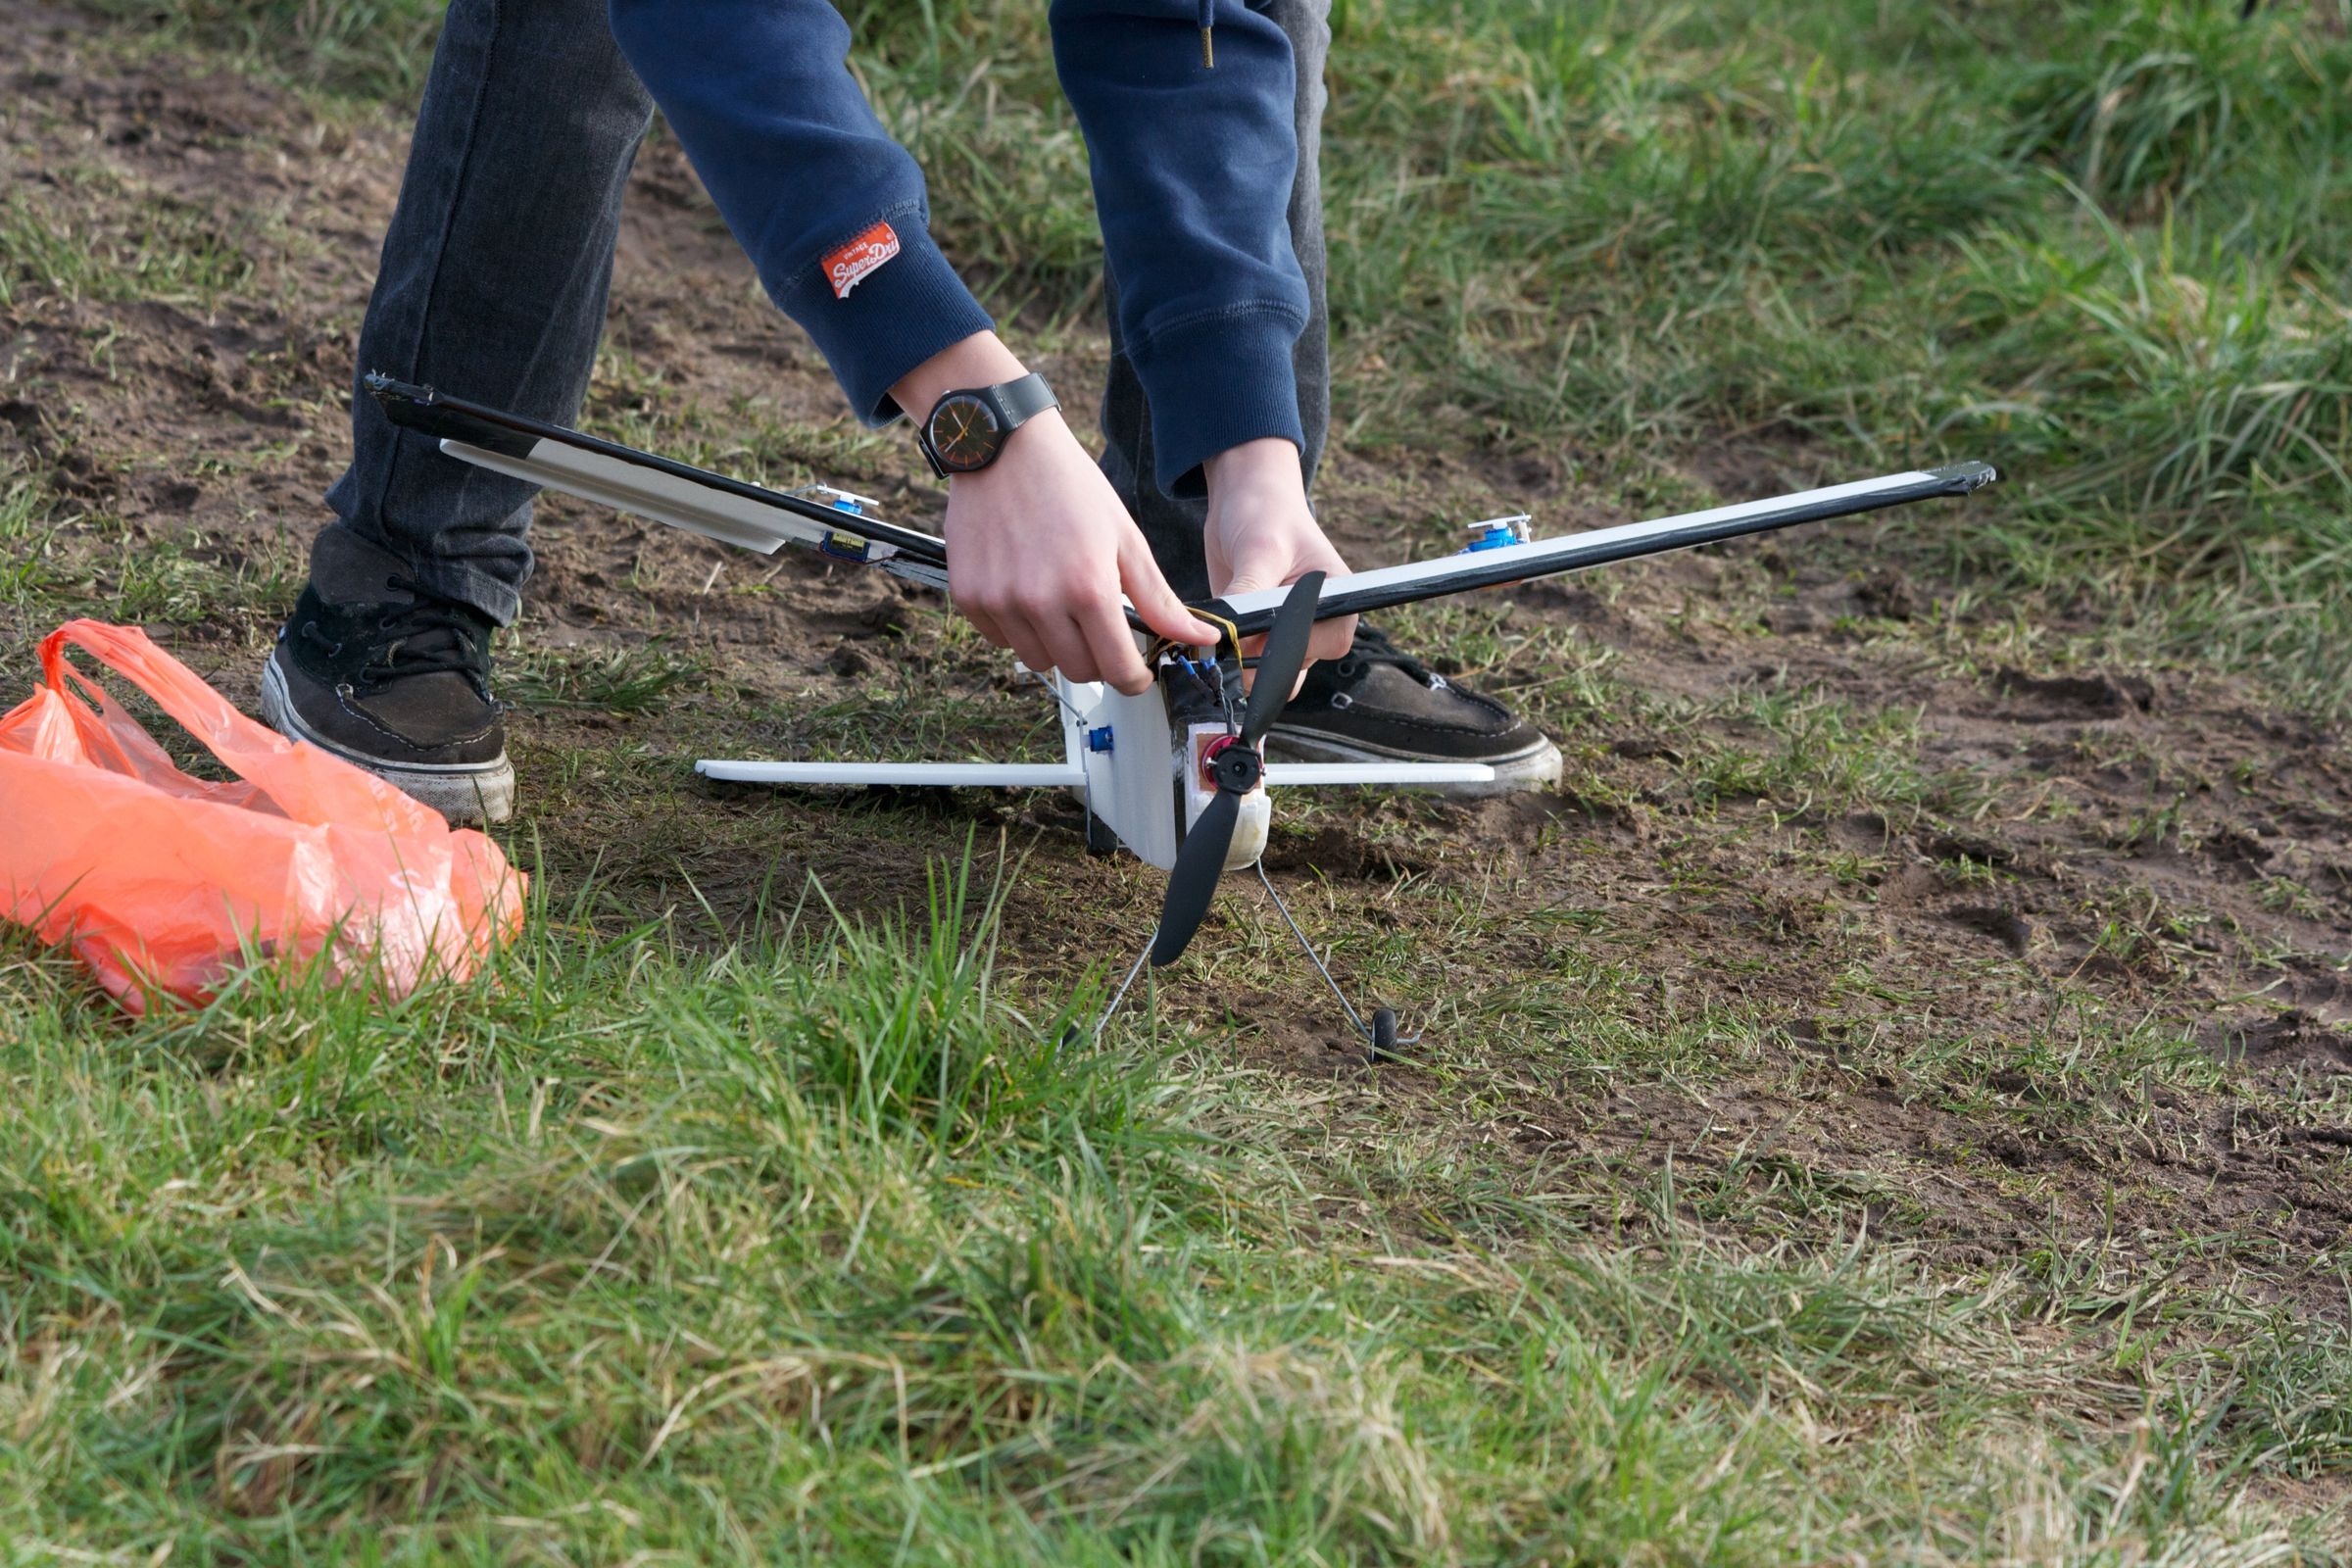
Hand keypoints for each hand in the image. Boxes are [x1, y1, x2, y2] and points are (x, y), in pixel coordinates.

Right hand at [895, 334, 1215, 693]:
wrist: (1004, 448)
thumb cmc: (1069, 487)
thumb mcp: (1126, 539)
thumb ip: (1160, 599)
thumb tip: (1200, 638)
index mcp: (1088, 588)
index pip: (1116, 670)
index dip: (1133, 677)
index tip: (1136, 670)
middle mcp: (1040, 602)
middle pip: (1078, 672)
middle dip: (1097, 659)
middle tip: (1100, 626)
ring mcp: (1000, 602)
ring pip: (1038, 661)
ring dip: (1056, 645)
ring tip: (1062, 603)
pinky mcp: (970, 597)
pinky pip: (1001, 640)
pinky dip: (1019, 629)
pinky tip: (1028, 592)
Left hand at [1203, 438, 1355, 690]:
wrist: (1243, 502)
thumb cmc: (1265, 514)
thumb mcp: (1259, 551)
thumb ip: (1250, 594)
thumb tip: (1232, 636)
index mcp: (1338, 601)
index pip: (1321, 645)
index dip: (1284, 649)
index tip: (1251, 642)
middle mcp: (1319, 623)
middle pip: (1294, 667)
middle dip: (1258, 661)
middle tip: (1228, 639)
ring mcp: (1289, 633)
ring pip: (1270, 673)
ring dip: (1241, 662)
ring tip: (1222, 633)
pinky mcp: (1261, 636)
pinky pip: (1248, 663)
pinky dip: (1229, 656)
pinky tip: (1215, 635)